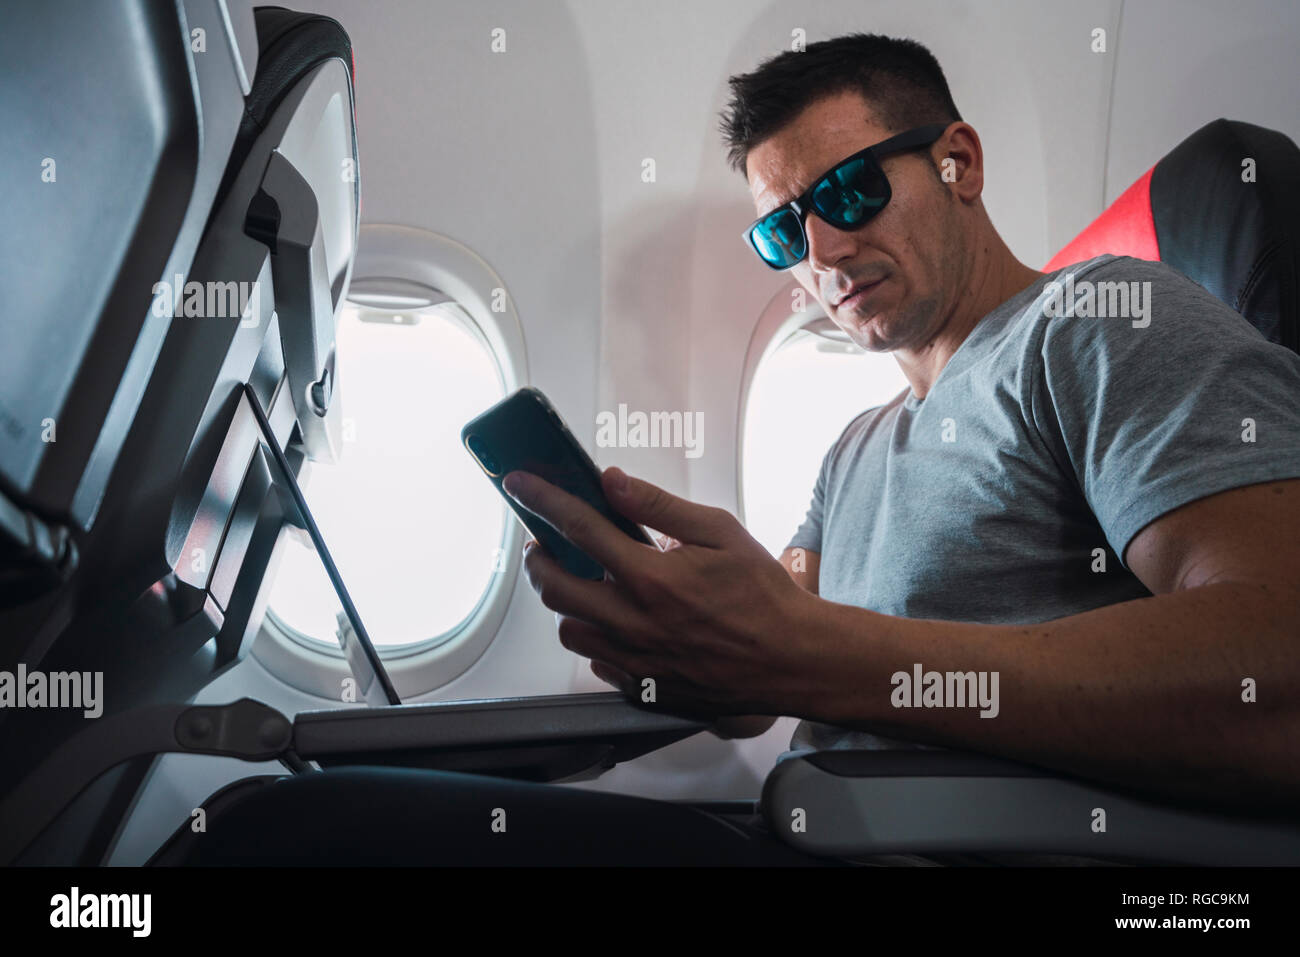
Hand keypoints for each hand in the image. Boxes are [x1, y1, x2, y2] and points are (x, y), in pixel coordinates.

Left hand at [504, 465, 819, 718]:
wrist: (793, 658)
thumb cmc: (764, 595)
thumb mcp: (719, 531)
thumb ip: (660, 505)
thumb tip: (613, 481)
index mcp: (653, 578)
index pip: (579, 528)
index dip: (542, 500)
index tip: (519, 484)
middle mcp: (636, 622)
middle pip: (555, 588)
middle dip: (538, 560)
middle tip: (544, 544)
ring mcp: (637, 660)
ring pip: (569, 631)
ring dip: (564, 603)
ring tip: (581, 583)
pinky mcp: (644, 687)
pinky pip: (596, 663)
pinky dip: (594, 638)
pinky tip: (614, 620)